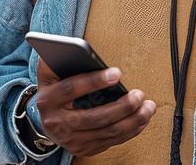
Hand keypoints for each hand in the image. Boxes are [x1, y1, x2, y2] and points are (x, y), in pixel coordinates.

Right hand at [35, 58, 156, 156]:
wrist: (47, 120)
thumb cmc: (55, 89)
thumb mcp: (50, 73)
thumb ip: (58, 58)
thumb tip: (76, 47)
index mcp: (48, 100)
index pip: (72, 89)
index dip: (95, 81)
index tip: (118, 73)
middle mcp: (57, 123)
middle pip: (96, 117)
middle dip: (122, 106)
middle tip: (139, 94)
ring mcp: (71, 140)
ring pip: (108, 131)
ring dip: (133, 119)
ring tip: (148, 106)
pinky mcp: (84, 149)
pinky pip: (112, 140)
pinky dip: (131, 130)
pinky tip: (142, 119)